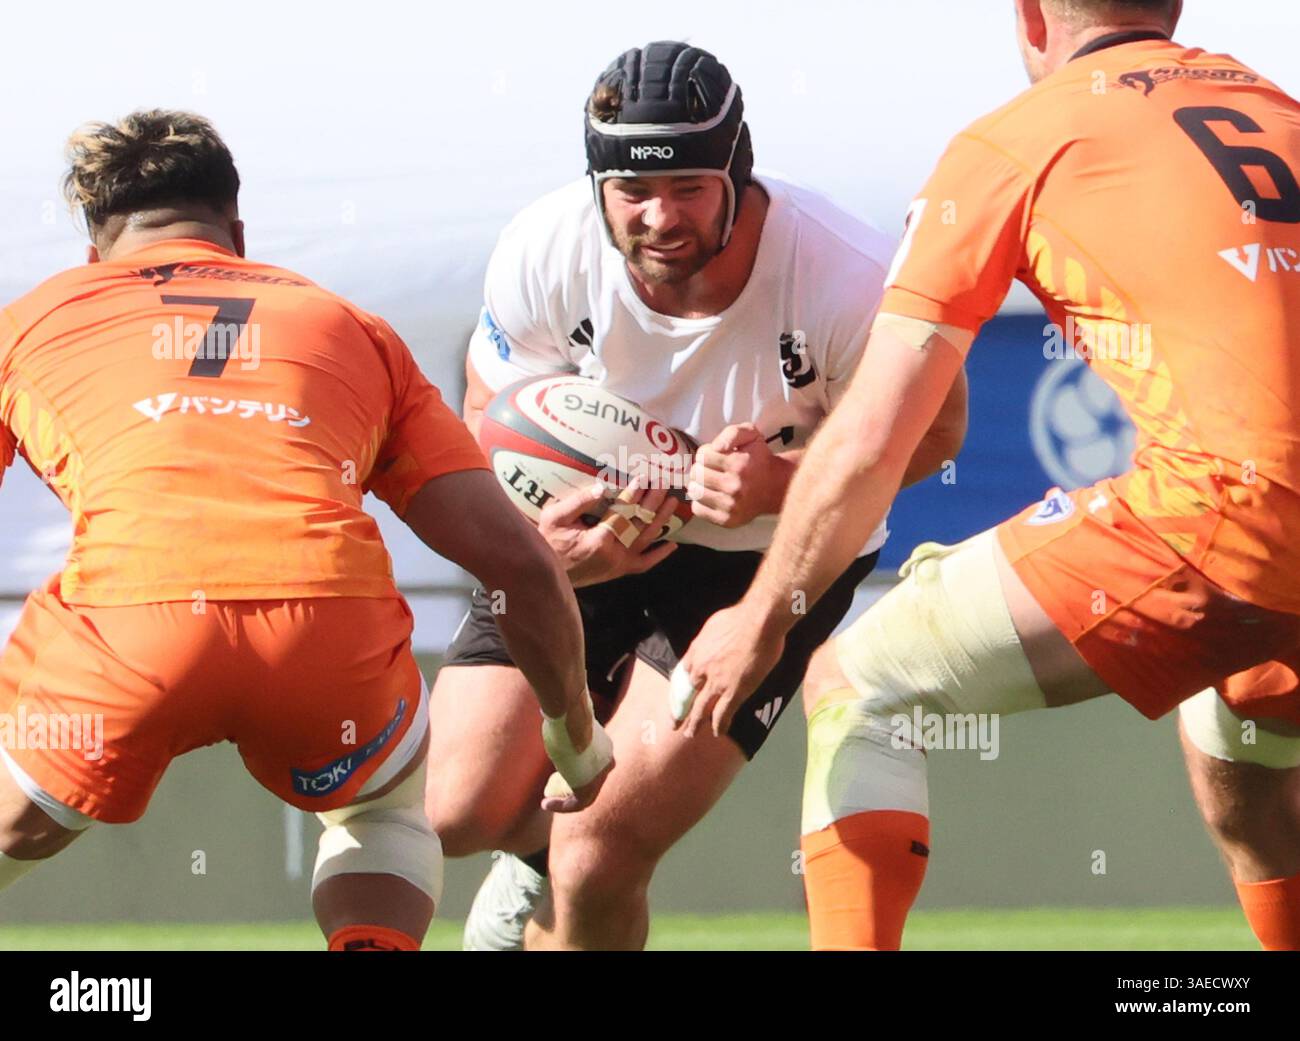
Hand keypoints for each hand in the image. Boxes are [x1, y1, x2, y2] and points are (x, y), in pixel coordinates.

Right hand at [538, 479, 677, 586]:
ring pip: (646, 540)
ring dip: (661, 520)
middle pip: (639, 523)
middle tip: (662, 483)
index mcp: (598, 540)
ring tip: (672, 502)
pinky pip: (644, 564)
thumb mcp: (554, 517)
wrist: (546, 573)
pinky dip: (659, 555)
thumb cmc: (548, 542)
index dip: (633, 495)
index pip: (622, 513)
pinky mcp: (619, 571)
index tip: (642, 479)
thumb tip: (599, 488)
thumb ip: (577, 502)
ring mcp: (619, 564)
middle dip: (652, 501)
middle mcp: (614, 554)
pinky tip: (673, 544)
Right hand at [539, 695, 614, 812]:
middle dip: (571, 791)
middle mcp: (606, 761)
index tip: (558, 777)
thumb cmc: (565, 713)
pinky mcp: (589, 786)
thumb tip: (554, 714)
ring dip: (565, 803)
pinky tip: (546, 804)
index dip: (576, 775)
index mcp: (604, 747)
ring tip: (547, 803)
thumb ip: (567, 727)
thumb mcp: (568, 723)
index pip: (594, 767)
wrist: (570, 714)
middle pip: (591, 784)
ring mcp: (600, 775)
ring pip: (585, 797)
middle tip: (553, 793)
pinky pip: (576, 803)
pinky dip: (561, 806)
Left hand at [671, 603, 785, 738]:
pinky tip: (718, 733)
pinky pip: (723, 713)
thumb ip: (709, 639)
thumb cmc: (740, 617)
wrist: (758, 621)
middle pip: (687, 695)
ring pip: (701, 709)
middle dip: (681, 712)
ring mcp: (716, 683)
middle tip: (675, 724)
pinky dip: (719, 725)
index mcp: (695, 652)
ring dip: (695, 724)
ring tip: (690, 734)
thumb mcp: (713, 625)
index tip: (680, 696)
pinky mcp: (734, 692)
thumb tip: (711, 643)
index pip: (683, 675)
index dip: (682, 688)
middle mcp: (701, 670)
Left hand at [688, 424, 791, 527]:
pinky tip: (712, 496)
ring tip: (710, 482)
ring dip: (699, 484)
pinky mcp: (727, 520)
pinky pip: (698, 509)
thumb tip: (716, 447)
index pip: (702, 455)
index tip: (716, 456)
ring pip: (694, 491)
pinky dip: (701, 502)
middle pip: (695, 473)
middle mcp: (734, 486)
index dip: (707, 453)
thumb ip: (732, 433)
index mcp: (738, 464)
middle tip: (712, 469)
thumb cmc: (759, 458)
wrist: (776, 486)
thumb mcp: (751, 434)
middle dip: (701, 468)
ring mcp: (730, 506)